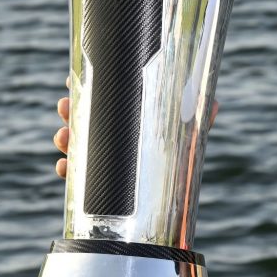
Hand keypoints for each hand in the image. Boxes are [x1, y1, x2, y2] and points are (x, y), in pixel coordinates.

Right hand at [52, 86, 217, 178]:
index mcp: (129, 117)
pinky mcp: (98, 183)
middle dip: (69, 110)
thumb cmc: (182, 153)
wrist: (178, 195)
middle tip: (64, 106)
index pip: (103, 97)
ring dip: (64, 138)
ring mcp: (103, 158)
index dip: (86, 87)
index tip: (71, 80)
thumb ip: (198, 118)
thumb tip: (214, 104)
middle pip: (83, 117)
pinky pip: (76, 176)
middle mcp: (113, 135)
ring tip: (62, 137)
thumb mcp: (190, 133)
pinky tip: (63, 168)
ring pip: (75, 144)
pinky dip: (67, 172)